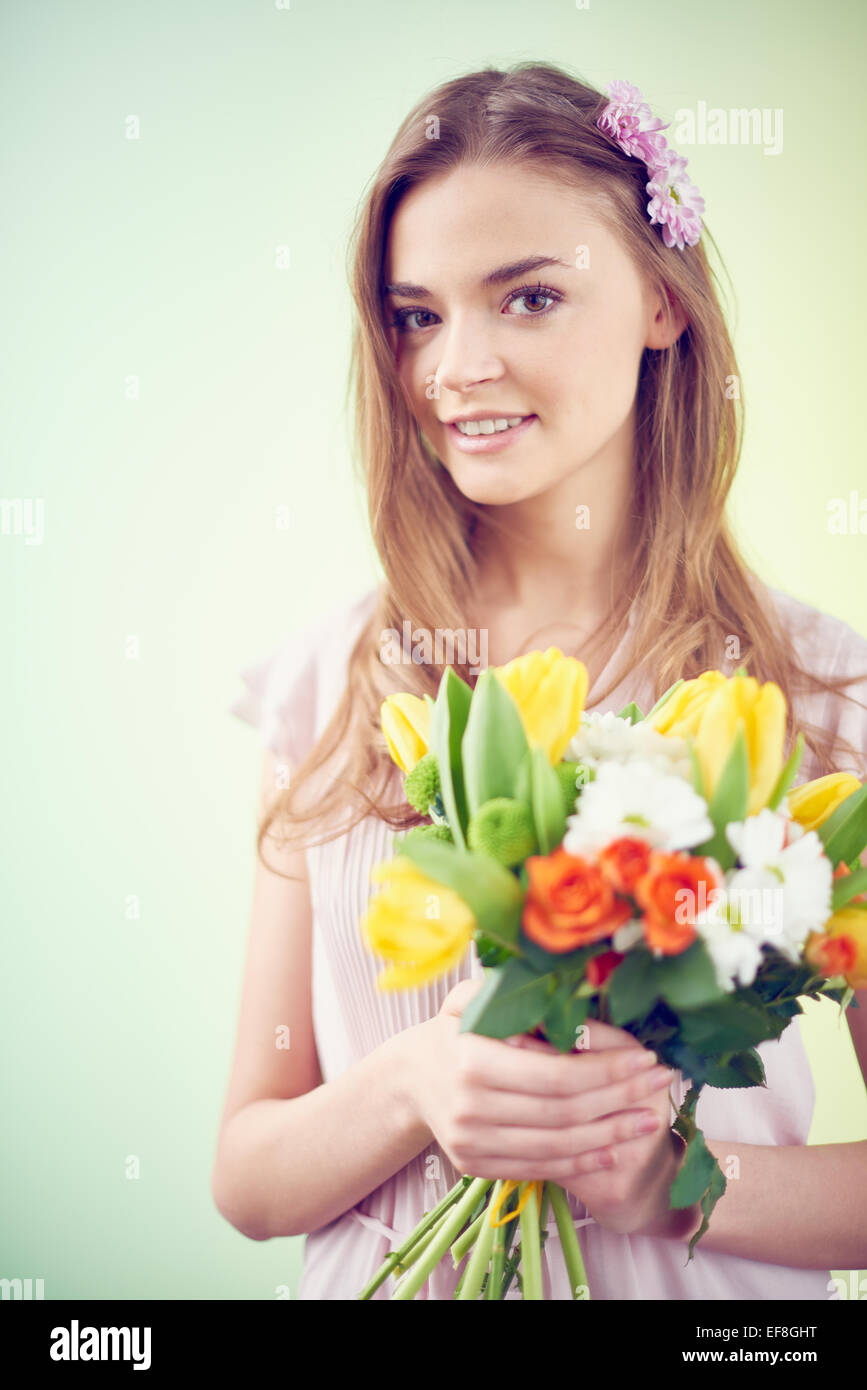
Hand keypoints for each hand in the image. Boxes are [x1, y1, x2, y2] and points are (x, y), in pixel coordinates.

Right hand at [404, 979, 676, 1216]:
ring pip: (557, 1146)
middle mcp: (471, 1108)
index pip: (556, 1075)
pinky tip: (613, 1148)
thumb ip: (511, 990)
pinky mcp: (475, 1166)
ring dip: (611, 1135)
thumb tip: (569, 980)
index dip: (608, 1070)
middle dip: (620, 1098)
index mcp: (473, 1061)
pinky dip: (581, 1161)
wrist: (409, 1078)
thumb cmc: (453, 1029)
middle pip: (564, 1112)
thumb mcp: (471, 999)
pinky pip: (539, 1167)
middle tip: (659, 1083)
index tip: (646, 1057)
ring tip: (649, 1118)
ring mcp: (471, 1143)